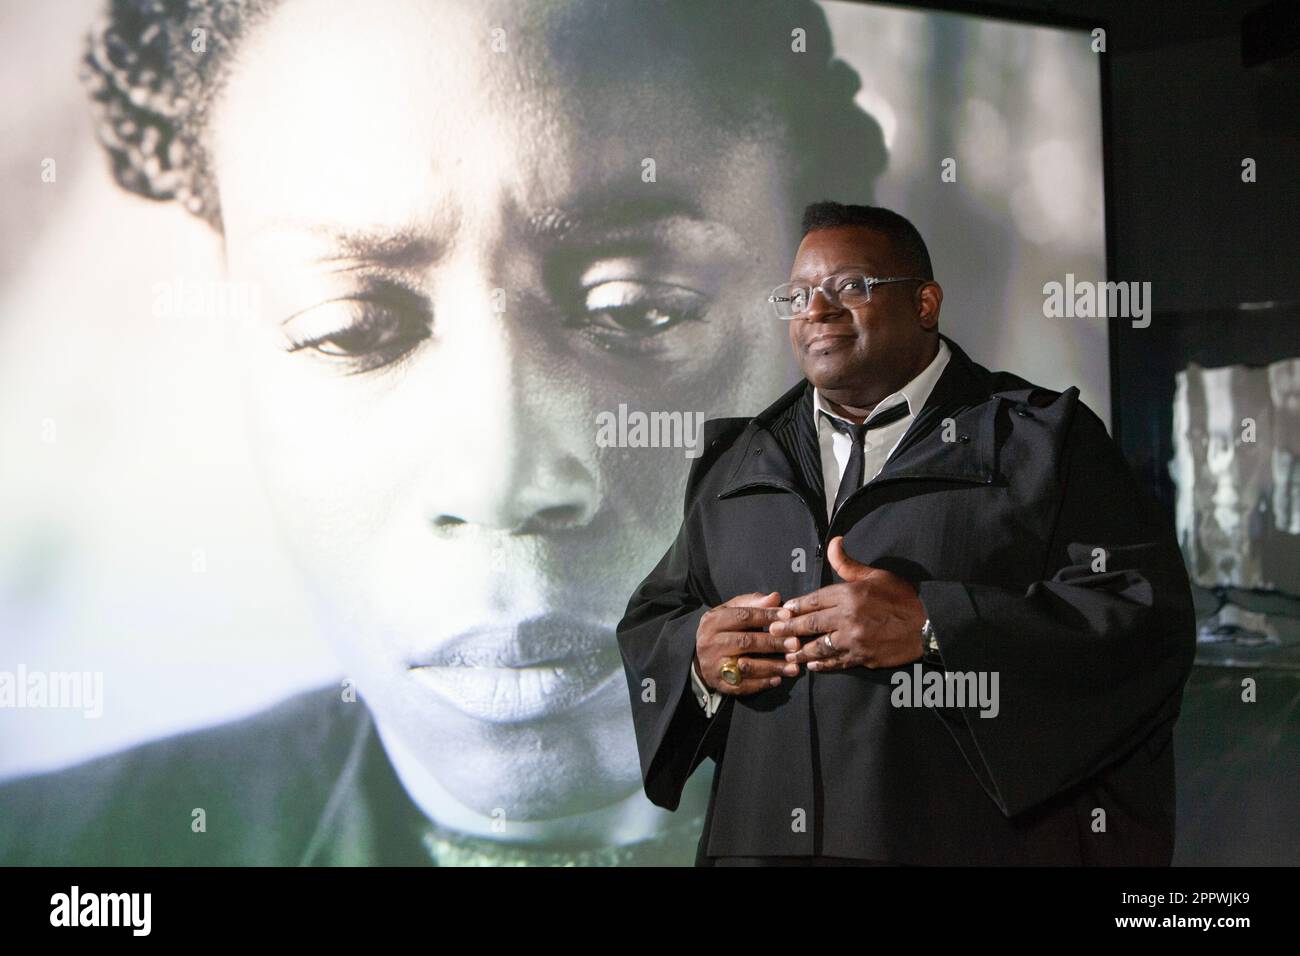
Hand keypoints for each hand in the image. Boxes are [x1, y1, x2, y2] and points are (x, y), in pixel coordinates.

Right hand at [695, 591, 798, 694]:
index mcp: (713, 621)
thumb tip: (775, 597)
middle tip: (795, 643)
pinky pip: (742, 686)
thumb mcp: (731, 611)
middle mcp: (710, 643)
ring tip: (794, 666)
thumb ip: (753, 603)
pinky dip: (762, 683)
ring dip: (772, 666)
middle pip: (746, 642)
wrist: (698, 655)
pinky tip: (778, 679)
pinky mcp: (718, 683)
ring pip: (746, 666)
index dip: (767, 616)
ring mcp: (713, 665)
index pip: (743, 616)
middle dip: (773, 643)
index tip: (789, 616)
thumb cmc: (722, 629)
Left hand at [770, 537, 926, 671]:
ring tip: (788, 654)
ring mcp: (854, 640)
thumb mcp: (876, 575)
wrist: (928, 626)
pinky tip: (812, 666)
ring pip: (819, 646)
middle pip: (811, 624)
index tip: (782, 611)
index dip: (795, 606)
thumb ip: (848, 563)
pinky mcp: (863, 657)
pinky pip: (836, 662)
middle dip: (789, 629)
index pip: (814, 600)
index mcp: (850, 594)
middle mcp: (848, 617)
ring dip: (801, 651)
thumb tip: (833, 541)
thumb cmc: (902, 597)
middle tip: (773, 631)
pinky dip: (822, 665)